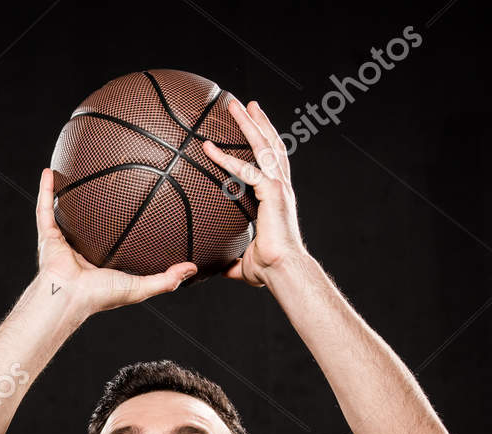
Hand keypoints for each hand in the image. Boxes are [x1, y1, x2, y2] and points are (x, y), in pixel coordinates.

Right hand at [35, 168, 196, 313]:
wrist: (70, 297)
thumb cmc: (100, 296)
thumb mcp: (140, 287)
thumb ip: (166, 279)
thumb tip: (193, 267)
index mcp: (99, 261)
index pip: (111, 240)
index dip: (120, 225)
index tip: (134, 208)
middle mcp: (80, 249)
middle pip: (86, 222)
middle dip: (92, 205)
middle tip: (106, 184)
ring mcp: (62, 241)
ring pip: (63, 212)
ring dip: (64, 193)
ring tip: (71, 171)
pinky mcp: (48, 236)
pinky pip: (45, 209)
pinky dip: (45, 191)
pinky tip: (47, 172)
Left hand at [200, 100, 308, 285]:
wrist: (283, 271)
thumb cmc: (270, 269)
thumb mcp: (246, 262)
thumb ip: (233, 260)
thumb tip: (217, 270)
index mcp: (277, 197)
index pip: (271, 162)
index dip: (264, 142)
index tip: (254, 126)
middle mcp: (281, 187)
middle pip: (270, 145)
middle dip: (258, 122)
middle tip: (245, 103)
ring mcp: (279, 187)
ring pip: (263, 147)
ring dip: (248, 124)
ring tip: (234, 105)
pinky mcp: (272, 193)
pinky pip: (246, 170)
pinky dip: (226, 159)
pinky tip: (209, 148)